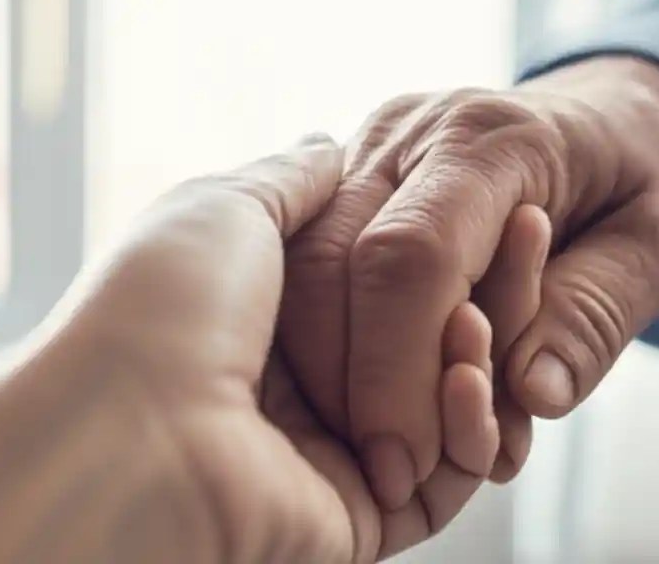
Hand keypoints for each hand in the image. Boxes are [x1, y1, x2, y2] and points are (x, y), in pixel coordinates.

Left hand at [85, 135, 497, 561]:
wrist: (132, 428)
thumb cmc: (168, 304)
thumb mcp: (229, 206)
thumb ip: (296, 180)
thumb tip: (330, 144)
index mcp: (269, 310)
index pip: (389, 274)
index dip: (444, 238)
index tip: (496, 200)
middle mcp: (300, 382)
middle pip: (427, 336)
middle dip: (484, 287)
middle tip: (526, 232)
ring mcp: (330, 451)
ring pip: (449, 404)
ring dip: (479, 351)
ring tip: (486, 311)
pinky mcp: (357, 515)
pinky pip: (446, 476)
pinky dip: (472, 423)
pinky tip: (471, 373)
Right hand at [278, 55, 658, 506]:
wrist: (602, 115)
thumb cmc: (634, 179)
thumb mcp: (658, 250)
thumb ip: (596, 318)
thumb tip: (531, 396)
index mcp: (495, 139)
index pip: (412, 253)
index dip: (397, 369)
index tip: (408, 463)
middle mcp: (412, 133)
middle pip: (332, 260)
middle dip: (349, 384)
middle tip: (390, 474)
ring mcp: (365, 149)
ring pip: (298, 264)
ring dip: (328, 369)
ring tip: (389, 441)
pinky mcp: (342, 177)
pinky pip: (303, 263)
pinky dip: (326, 340)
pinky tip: (366, 392)